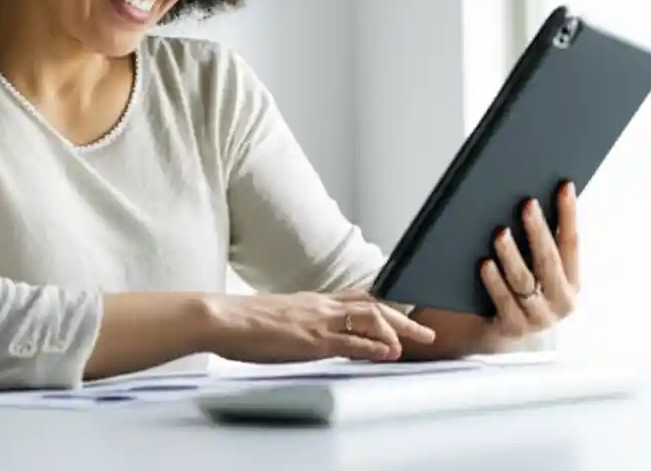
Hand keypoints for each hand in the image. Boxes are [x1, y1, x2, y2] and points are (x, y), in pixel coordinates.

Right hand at [202, 289, 435, 363]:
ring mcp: (319, 320)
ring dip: (398, 328)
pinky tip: (390, 352)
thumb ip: (302, 324)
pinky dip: (375, 345)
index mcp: (314, 301)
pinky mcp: (313, 338)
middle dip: (403, 317)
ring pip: (371, 316)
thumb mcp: (281, 319)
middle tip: (426, 330)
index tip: (404, 315)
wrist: (223, 318)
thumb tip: (311, 335)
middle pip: (374, 303)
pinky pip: (352, 340)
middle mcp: (322, 305)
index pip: (359, 297)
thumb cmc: (243, 323)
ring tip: (418, 341)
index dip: (385, 305)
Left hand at [475, 180, 580, 350]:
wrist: (496, 329)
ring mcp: (538, 318)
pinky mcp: (513, 328)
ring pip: (524, 281)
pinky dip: (494, 281)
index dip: (569, 214)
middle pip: (548, 260)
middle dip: (538, 230)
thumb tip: (535, 198)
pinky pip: (504, 301)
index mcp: (572, 281)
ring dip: (512, 255)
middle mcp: (561, 301)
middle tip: (527, 204)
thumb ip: (542, 242)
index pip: (572, 242)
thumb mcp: (536, 268)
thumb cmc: (519, 287)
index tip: (564, 186)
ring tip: (500, 233)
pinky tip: (485, 263)